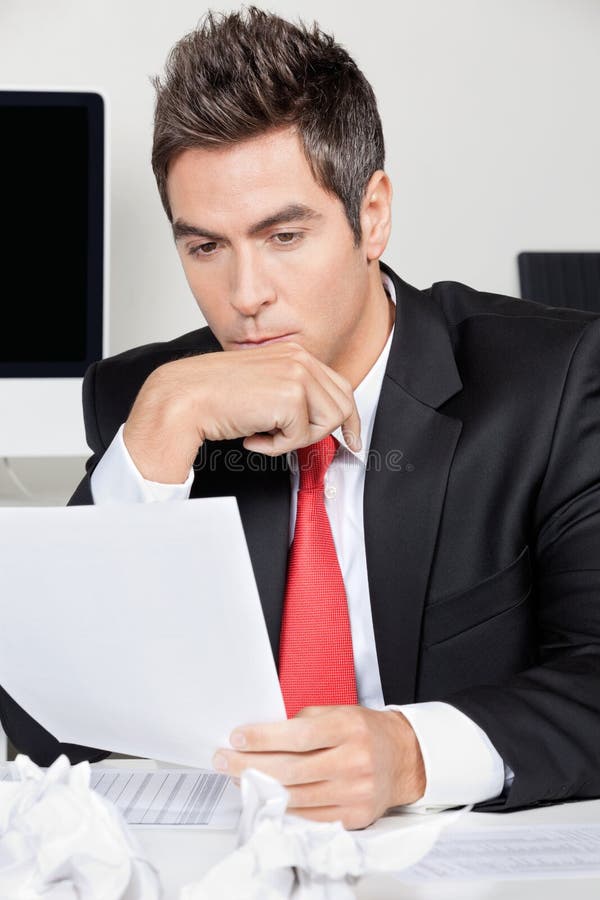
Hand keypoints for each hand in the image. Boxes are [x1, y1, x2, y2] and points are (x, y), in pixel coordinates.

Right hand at [123, 341, 361, 482]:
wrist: (185, 398)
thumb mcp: (262, 387)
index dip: (349, 418)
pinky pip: (301, 438)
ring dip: (296, 439)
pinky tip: (252, 436)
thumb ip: (291, 394)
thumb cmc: (214, 397)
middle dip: (319, 433)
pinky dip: (276, 447)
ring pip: (327, 423)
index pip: (339, 386)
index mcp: (294, 353)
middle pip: (342, 406)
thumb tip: (319, 421)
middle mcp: (300, 359)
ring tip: (264, 434)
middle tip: (286, 440)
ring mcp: (298, 375)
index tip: (352, 439)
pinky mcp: (291, 397)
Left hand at [212, 705, 425, 829]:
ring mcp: (355, 792)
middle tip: (224, 760)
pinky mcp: (355, 816)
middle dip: (251, 765)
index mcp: (348, 728)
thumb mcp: (339, 712)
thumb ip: (304, 721)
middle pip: (292, 769)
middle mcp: (353, 761)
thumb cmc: (364, 731)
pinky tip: (266, 798)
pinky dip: (284, 808)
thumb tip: (263, 735)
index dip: (264, 738)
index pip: (298, 735)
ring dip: (262, 789)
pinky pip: (310, 816)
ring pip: (297, 796)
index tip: (237, 737)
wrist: (403, 757)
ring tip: (238, 779)